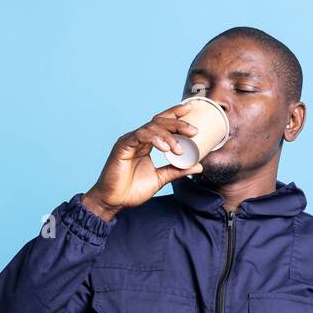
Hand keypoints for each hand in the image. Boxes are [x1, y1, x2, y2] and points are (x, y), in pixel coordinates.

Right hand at [82, 103, 204, 219]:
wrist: (114, 202)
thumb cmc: (132, 190)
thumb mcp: (160, 179)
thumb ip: (177, 170)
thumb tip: (199, 166)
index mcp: (146, 143)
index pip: (162, 123)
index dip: (175, 114)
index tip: (191, 110)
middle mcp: (138, 138)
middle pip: (159, 122)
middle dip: (177, 124)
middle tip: (193, 131)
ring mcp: (130, 140)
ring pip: (151, 127)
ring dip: (168, 136)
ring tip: (179, 149)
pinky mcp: (122, 146)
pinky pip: (139, 136)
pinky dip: (154, 139)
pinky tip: (165, 148)